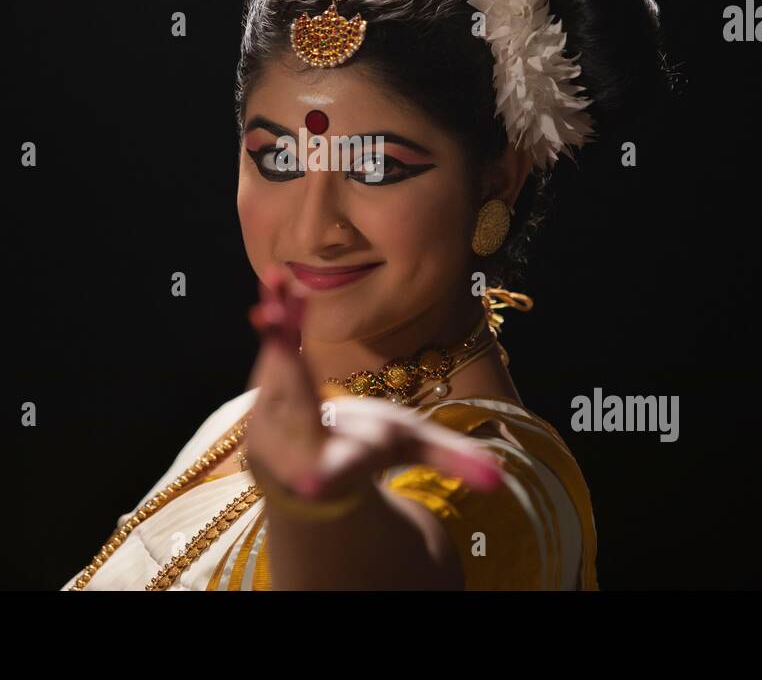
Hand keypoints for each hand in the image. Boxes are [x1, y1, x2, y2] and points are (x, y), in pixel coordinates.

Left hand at [242, 264, 504, 503]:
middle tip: (277, 321)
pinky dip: (274, 318)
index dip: (321, 479)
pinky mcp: (261, 391)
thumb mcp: (407, 452)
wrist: (301, 464)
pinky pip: (270, 351)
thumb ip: (452, 460)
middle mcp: (296, 449)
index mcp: (340, 468)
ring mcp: (269, 422)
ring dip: (279, 328)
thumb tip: (501, 481)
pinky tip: (277, 278)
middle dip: (288, 368)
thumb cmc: (362, 451)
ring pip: (277, 373)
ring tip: (282, 282)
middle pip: (296, 407)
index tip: (309, 484)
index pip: (335, 477)